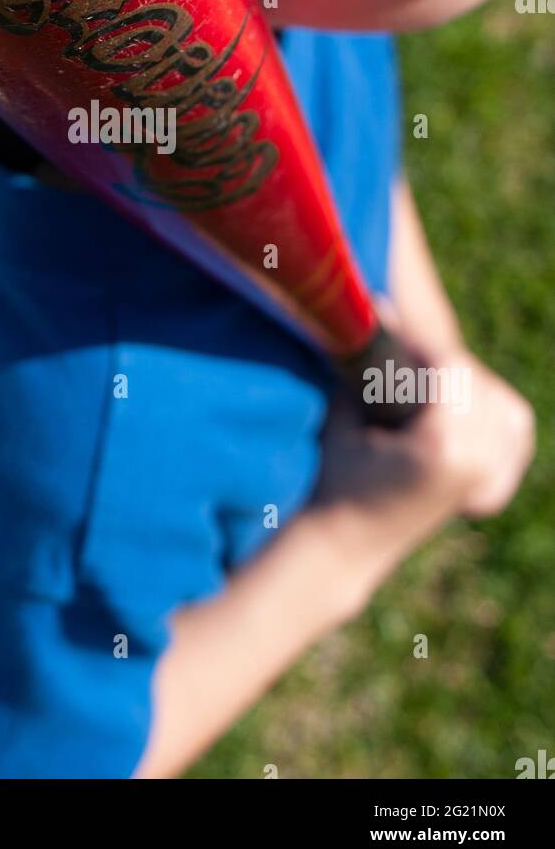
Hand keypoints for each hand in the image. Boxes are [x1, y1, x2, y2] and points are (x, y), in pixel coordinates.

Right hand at [313, 344, 535, 594]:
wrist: (347, 544)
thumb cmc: (336, 479)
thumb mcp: (346, 416)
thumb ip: (368, 361)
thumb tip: (378, 304)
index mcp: (443, 449)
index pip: (452, 365)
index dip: (419, 343)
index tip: (389, 332)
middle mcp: (477, 463)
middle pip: (477, 380)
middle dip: (439, 363)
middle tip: (401, 359)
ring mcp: (489, 477)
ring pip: (502, 404)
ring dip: (468, 386)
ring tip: (426, 391)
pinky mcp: (491, 484)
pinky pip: (513, 432)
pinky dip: (495, 415)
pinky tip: (466, 413)